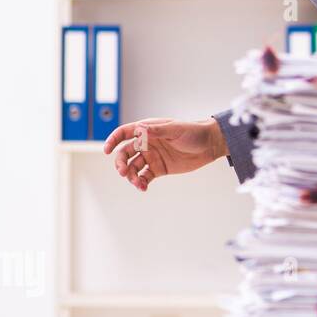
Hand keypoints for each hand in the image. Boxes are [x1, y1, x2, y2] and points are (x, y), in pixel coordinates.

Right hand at [102, 117, 227, 191]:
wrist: (210, 144)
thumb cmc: (193, 132)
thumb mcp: (176, 129)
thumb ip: (157, 130)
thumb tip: (140, 129)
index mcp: (147, 130)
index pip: (124, 133)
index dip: (112, 140)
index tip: (106, 150)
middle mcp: (146, 143)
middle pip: (125, 153)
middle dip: (121, 163)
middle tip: (123, 172)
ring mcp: (151, 157)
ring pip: (133, 167)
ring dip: (131, 176)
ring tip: (138, 183)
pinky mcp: (159, 169)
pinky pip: (144, 177)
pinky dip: (141, 183)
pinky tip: (143, 187)